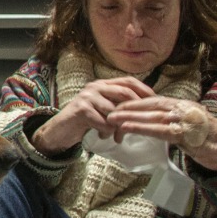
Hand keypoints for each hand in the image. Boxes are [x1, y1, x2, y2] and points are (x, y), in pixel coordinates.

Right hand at [32, 77, 153, 154]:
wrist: (61, 129)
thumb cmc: (85, 120)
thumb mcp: (103, 108)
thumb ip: (117, 104)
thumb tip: (144, 109)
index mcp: (103, 84)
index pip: (128, 81)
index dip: (143, 90)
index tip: (155, 101)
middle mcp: (95, 87)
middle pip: (124, 93)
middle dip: (134, 109)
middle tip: (139, 122)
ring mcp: (87, 97)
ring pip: (114, 111)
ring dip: (118, 126)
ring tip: (117, 136)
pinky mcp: (81, 109)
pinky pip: (103, 122)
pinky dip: (106, 132)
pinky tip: (103, 136)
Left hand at [107, 96, 216, 171]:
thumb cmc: (211, 139)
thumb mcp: (190, 125)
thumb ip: (174, 121)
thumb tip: (155, 121)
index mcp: (182, 105)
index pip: (153, 101)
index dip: (134, 103)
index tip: (117, 105)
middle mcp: (183, 109)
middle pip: (150, 106)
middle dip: (127, 108)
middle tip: (108, 110)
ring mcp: (185, 120)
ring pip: (152, 116)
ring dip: (129, 117)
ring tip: (112, 118)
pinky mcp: (187, 134)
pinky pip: (160, 130)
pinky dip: (141, 128)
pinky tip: (127, 128)